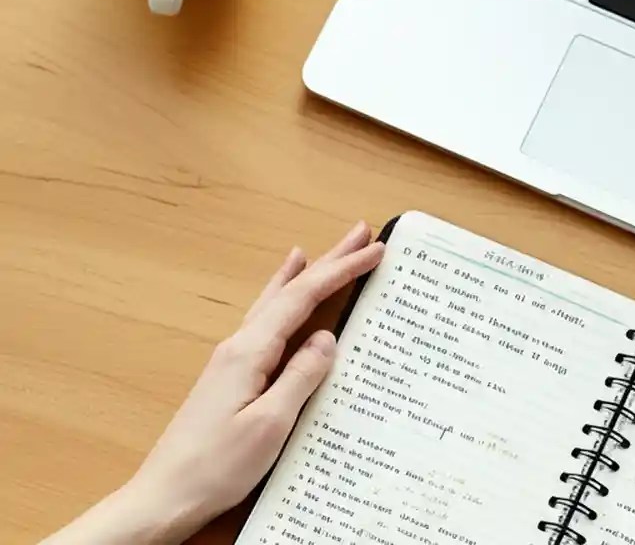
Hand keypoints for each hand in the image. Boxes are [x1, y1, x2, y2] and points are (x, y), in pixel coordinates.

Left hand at [44, 223, 384, 544]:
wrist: (164, 497)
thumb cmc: (215, 467)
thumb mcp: (269, 424)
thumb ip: (301, 377)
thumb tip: (327, 338)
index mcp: (249, 352)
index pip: (304, 298)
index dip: (341, 271)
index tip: (375, 250)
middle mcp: (238, 346)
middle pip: (289, 290)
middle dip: (327, 261)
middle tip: (360, 232)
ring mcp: (231, 360)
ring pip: (275, 302)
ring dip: (303, 276)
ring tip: (319, 250)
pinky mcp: (230, 377)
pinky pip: (264, 323)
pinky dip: (280, 299)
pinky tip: (278, 296)